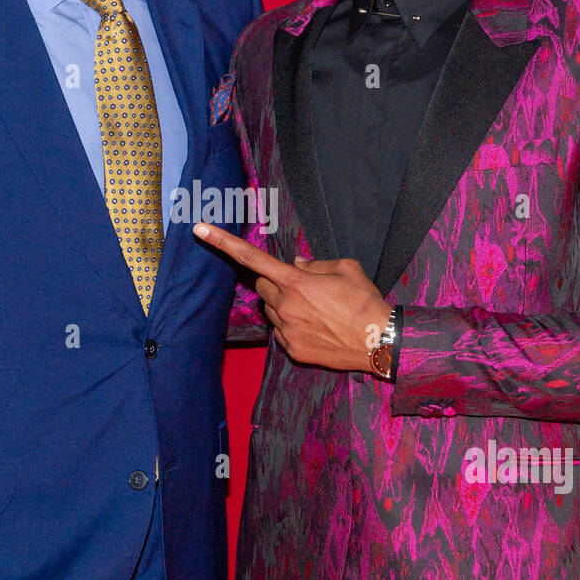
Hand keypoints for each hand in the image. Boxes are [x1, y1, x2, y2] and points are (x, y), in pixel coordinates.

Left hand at [194, 223, 388, 372]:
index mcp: (295, 281)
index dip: (223, 242)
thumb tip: (297, 263)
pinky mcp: (292, 350)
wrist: (379, 342)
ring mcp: (286, 330)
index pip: (250, 258)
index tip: (200, 229)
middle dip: (274, 281)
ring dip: (284, 305)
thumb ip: (315, 263)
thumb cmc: (365, 302)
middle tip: (302, 286)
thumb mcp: (346, 269)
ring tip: (316, 310)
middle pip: (262, 286)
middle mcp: (285, 306)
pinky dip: (292, 326)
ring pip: (271, 310)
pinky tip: (316, 327)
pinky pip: (281, 332)